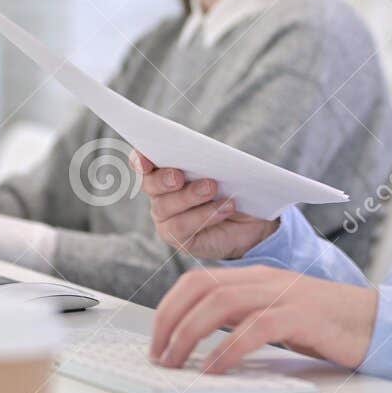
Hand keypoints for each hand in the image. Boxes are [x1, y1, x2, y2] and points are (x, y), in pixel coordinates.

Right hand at [134, 152, 277, 260]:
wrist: (252, 220)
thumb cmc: (235, 186)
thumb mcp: (227, 168)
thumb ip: (211, 159)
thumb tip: (207, 153)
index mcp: (166, 170)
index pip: (144, 162)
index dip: (139, 159)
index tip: (145, 159)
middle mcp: (160, 194)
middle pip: (150, 185)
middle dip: (162, 179)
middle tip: (179, 177)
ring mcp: (167, 219)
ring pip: (165, 207)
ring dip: (189, 196)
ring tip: (212, 188)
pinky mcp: (180, 239)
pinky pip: (182, 227)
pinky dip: (204, 215)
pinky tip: (225, 207)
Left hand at [150, 266, 378, 372]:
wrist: (372, 321)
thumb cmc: (322, 324)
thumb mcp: (273, 314)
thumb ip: (241, 318)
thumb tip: (198, 342)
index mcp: (253, 277)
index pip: (197, 281)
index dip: (169, 307)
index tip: (156, 338)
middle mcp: (263, 279)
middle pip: (202, 289)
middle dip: (170, 321)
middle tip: (158, 354)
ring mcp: (282, 294)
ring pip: (221, 303)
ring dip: (189, 334)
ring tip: (176, 362)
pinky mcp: (301, 315)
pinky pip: (255, 328)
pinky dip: (228, 348)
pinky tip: (215, 367)